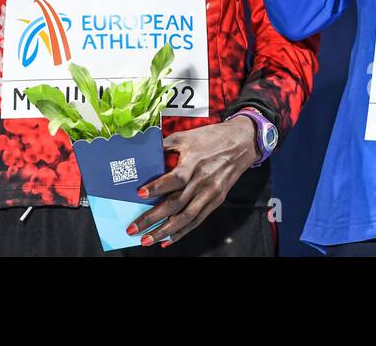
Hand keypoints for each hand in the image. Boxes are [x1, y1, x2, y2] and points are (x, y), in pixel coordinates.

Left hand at [126, 117, 258, 247]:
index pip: (175, 178)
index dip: (157, 187)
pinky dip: (182, 232)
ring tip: (147, 239)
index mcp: (194, 162)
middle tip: (133, 228)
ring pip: (186, 217)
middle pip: (176, 203)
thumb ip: (165, 146)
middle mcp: (203, 180)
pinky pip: (197, 220)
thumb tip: (143, 156)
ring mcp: (211, 193)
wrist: (242, 142)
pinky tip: (167, 239)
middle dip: (153, 218)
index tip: (139, 194)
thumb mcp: (186, 136)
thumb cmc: (212, 137)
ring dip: (165, 231)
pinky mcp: (216, 200)